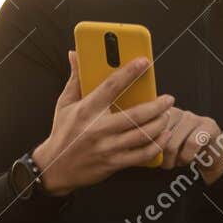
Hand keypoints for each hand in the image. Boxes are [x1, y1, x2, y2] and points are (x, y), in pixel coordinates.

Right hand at [32, 53, 177, 193]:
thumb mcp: (64, 104)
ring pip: (142, 135)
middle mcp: (98, 128)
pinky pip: (141, 155)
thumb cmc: (62, 133)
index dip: (129, 72)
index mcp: (86, 110)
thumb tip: (75, 54)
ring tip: (167, 115)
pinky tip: (163, 136)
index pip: (111, 86)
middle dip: (157, 106)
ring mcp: (107, 148)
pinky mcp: (113, 163)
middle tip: (168, 99)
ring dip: (160, 124)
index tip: (144, 62)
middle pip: (135, 115)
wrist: (55, 168)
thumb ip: (75, 79)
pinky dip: (156, 145)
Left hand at [151, 105, 222, 183]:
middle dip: (159, 157)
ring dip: (172, 161)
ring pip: (172, 143)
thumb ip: (149, 142)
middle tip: (165, 164)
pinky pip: (191, 144)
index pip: (146, 128)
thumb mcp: (163, 144)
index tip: (150, 157)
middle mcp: (175, 111)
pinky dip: (187, 158)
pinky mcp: (208, 125)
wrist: (212, 153)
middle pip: (157, 138)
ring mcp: (192, 117)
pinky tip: (188, 160)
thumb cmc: (183, 150)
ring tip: (176, 163)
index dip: (146, 146)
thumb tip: (136, 151)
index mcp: (160, 113)